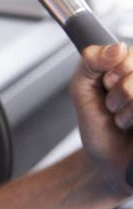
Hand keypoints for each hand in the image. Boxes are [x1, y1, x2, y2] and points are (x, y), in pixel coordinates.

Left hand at [69, 43, 132, 196]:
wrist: (107, 160)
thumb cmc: (96, 125)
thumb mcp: (81, 88)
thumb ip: (91, 61)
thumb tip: (117, 47)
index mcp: (126, 66)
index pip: (128, 52)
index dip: (115, 68)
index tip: (106, 83)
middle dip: (120, 90)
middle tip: (112, 104)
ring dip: (129, 107)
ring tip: (121, 118)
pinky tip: (132, 125)